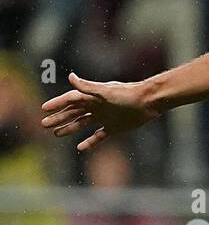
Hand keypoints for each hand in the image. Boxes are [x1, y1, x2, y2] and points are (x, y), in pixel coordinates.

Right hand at [39, 72, 161, 152]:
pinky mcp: (114, 127)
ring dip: (70, 128)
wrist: (149, 102)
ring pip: (83, 123)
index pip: (70, 99)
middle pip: (73, 112)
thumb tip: (70, 77)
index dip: (57, 104)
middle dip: (59, 118)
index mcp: (93, 97)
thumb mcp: (106, 91)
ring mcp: (105, 117)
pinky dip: (90, 142)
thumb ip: (87, 87)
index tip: (44, 109)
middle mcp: (97, 107)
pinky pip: (99, 136)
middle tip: (44, 124)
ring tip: (56, 133)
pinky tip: (80, 147)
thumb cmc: (128, 94)